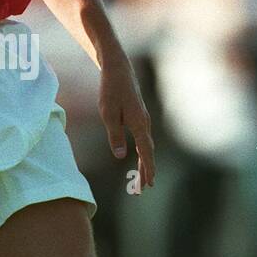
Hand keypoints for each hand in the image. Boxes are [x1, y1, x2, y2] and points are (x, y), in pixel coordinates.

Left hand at [98, 52, 154, 187]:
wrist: (117, 68)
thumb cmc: (111, 90)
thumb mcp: (108, 114)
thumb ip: (115, 136)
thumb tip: (121, 156)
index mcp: (139, 123)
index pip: (145, 152)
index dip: (146, 169)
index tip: (147, 184)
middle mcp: (145, 122)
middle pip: (148, 151)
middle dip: (147, 170)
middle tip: (145, 188)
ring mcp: (143, 118)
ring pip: (146, 145)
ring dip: (145, 161)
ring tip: (143, 177)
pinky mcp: (138, 115)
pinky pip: (143, 137)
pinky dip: (143, 150)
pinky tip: (139, 156)